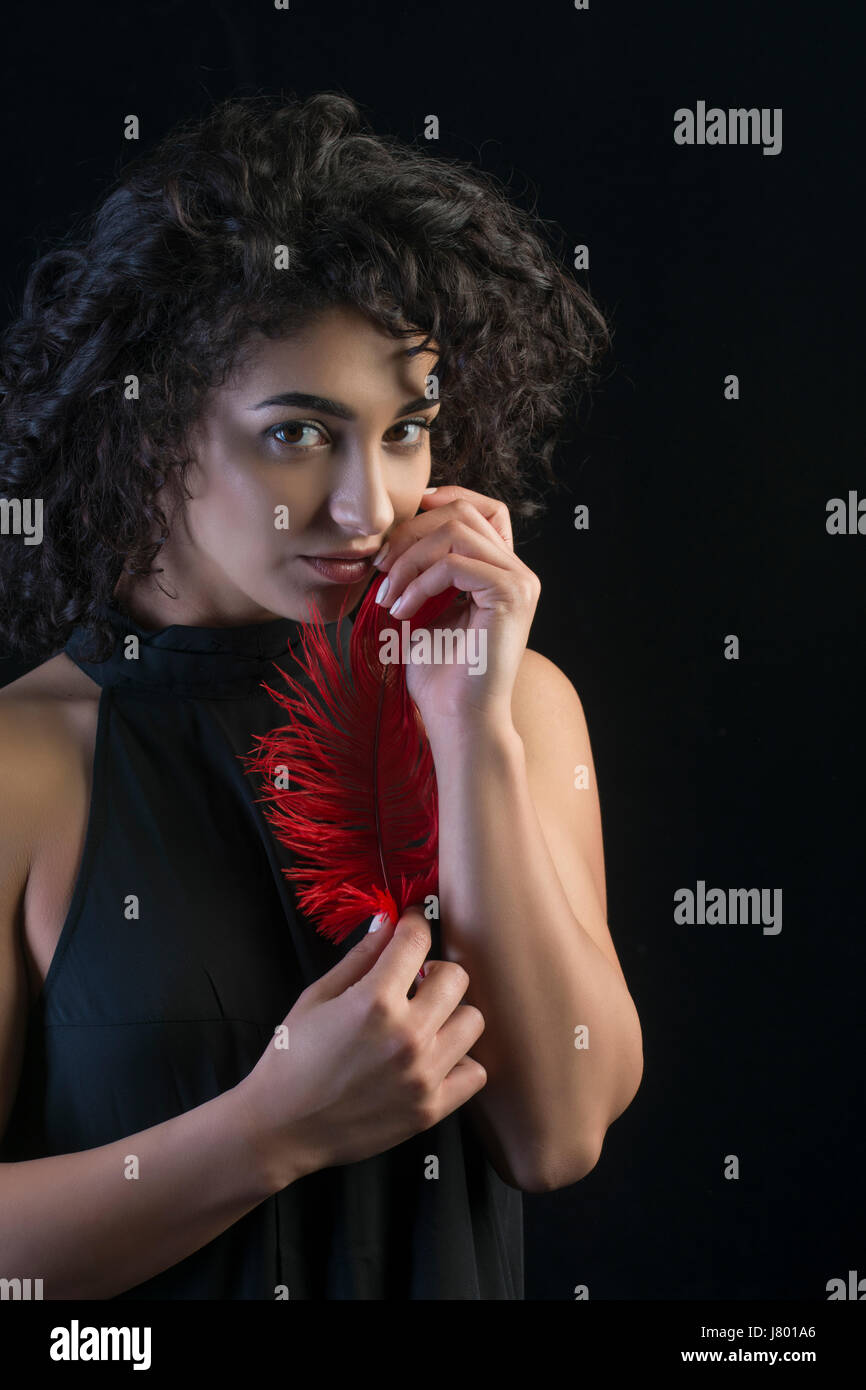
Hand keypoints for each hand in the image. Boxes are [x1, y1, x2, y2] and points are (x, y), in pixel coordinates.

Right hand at [234, 906, 485, 1186]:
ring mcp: (423, 1074)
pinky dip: (460, 1061)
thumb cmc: (292, 1057)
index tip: (412, 924)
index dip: (415, 923)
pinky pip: (475, 1072)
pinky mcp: (430, 1109)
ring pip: (472, 1020)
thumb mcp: (318, 996)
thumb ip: (360, 956)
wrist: (281, 1127)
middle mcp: (407, 1035)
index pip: (417, 941)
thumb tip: (390, 921)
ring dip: (451, 1014)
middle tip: (415, 981)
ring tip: (425, 1022)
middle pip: (456, 977)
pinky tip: (434, 1058)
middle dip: (435, 970)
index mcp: (375, 1001)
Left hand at [372, 485, 539, 732]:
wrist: (458, 719)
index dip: (446, 499)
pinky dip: (419, 582)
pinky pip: (455, 564)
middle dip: (410, 533)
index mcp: (501, 572)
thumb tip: (394, 535)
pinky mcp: (511, 594)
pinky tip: (400, 611)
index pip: (484, 509)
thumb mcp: (425, 608)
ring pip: (456, 532)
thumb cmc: (439, 674)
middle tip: (379, 568)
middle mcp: (518, 571)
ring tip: (387, 594)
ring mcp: (519, 581)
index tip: (403, 520)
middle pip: (462, 513)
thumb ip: (423, 569)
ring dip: (409, 559)